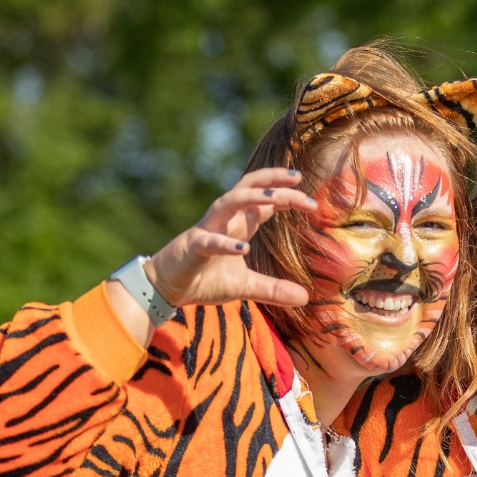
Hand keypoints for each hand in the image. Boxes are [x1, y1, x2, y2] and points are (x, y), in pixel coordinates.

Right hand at [146, 168, 317, 307]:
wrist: (166, 288)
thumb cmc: (204, 279)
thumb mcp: (245, 287)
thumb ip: (274, 290)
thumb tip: (305, 298)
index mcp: (237, 224)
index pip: (264, 201)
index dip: (286, 195)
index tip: (310, 201)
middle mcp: (223, 220)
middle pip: (248, 188)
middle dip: (272, 181)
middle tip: (298, 179)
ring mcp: (207, 230)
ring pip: (227, 202)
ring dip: (251, 197)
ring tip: (275, 198)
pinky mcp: (193, 248)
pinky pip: (209, 242)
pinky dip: (225, 244)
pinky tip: (242, 248)